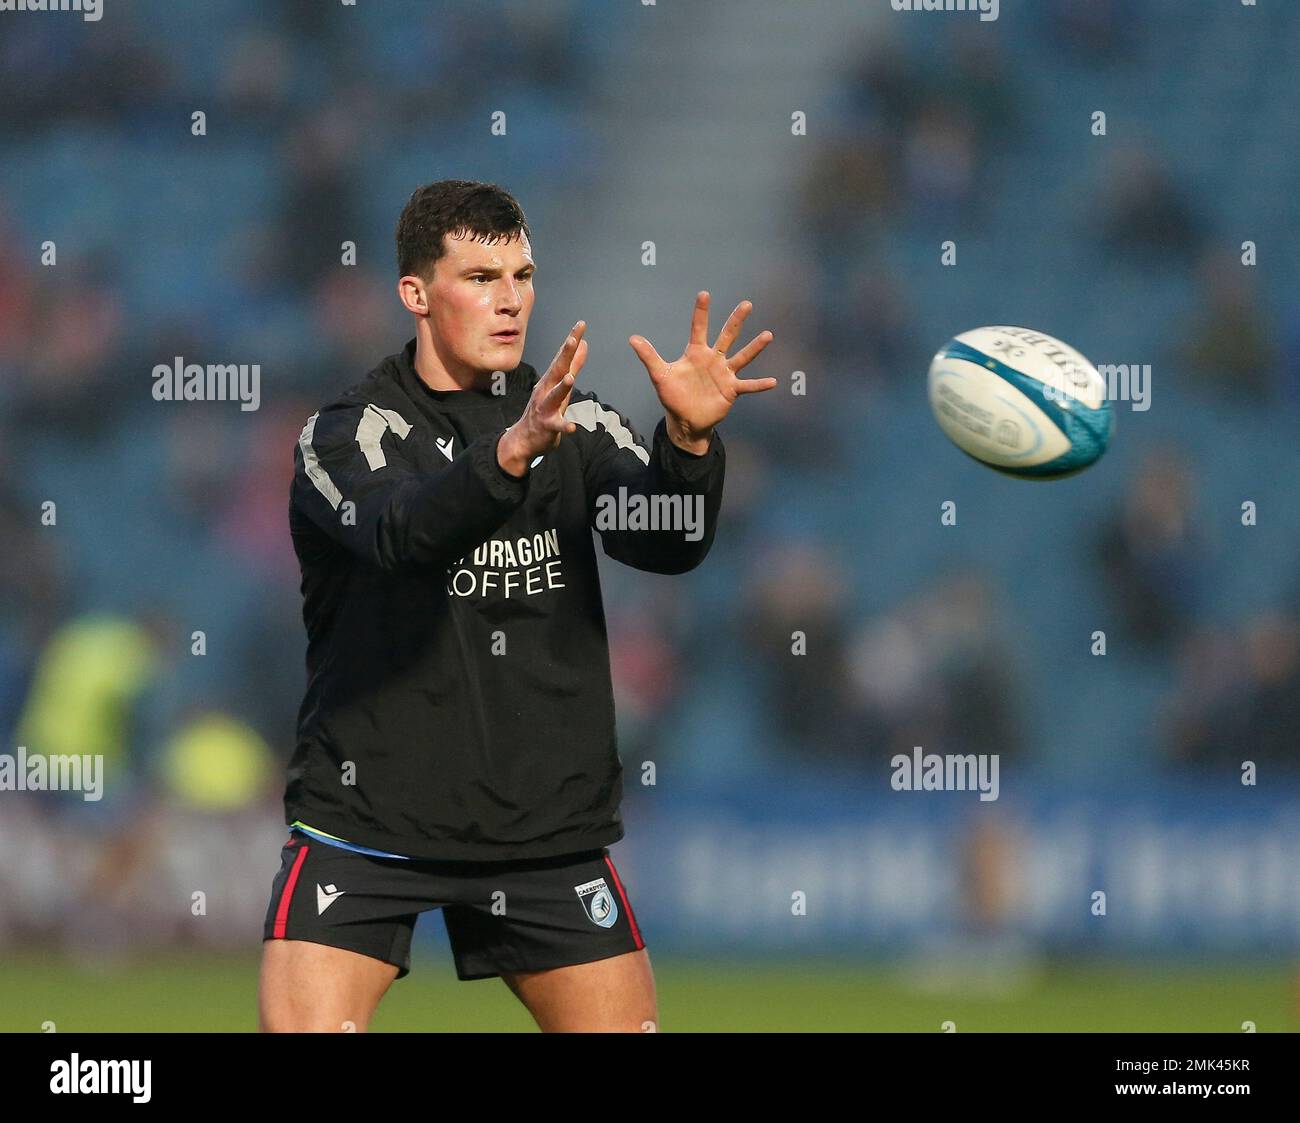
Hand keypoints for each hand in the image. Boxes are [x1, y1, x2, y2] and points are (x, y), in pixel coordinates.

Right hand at [497, 321, 587, 477]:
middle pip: (557, 370)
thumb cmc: (544, 409)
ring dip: (561, 387)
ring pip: (554, 396)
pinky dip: (564, 426)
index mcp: (551, 379)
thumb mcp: (561, 384)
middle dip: (565, 355)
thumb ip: (574, 365)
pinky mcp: (548, 426)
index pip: (563, 356)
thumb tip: (584, 344)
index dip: (571, 341)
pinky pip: (557, 426)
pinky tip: (572, 427)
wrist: (524, 438)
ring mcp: (545, 408)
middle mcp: (546, 390)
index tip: (580, 325)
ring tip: (570, 378)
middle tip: (573, 340)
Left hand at [628, 292, 775, 453]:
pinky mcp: (731, 390)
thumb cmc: (673, 396)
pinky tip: (773, 381)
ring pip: (742, 357)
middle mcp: (713, 359)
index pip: (699, 328)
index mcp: (696, 353)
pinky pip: (748, 386)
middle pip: (727, 336)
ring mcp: (724, 374)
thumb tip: (632, 338)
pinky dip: (759, 385)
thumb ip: (649, 356)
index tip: (705, 293)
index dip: (701, 311)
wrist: (685, 420)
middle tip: (746, 304)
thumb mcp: (660, 375)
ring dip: (754, 347)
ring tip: (767, 335)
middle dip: (736, 320)